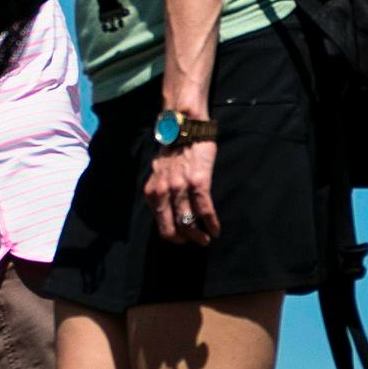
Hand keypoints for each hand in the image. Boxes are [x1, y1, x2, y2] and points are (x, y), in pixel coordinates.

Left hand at [143, 131, 220, 246]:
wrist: (185, 126)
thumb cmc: (174, 149)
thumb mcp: (159, 172)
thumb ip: (161, 190)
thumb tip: (167, 208)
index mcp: (152, 192)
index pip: (160, 224)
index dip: (172, 236)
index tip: (183, 238)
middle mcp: (163, 193)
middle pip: (171, 230)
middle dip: (184, 240)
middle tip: (196, 241)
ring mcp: (180, 189)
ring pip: (188, 224)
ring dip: (199, 236)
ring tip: (207, 238)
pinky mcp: (198, 183)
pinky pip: (204, 211)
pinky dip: (211, 224)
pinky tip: (216, 229)